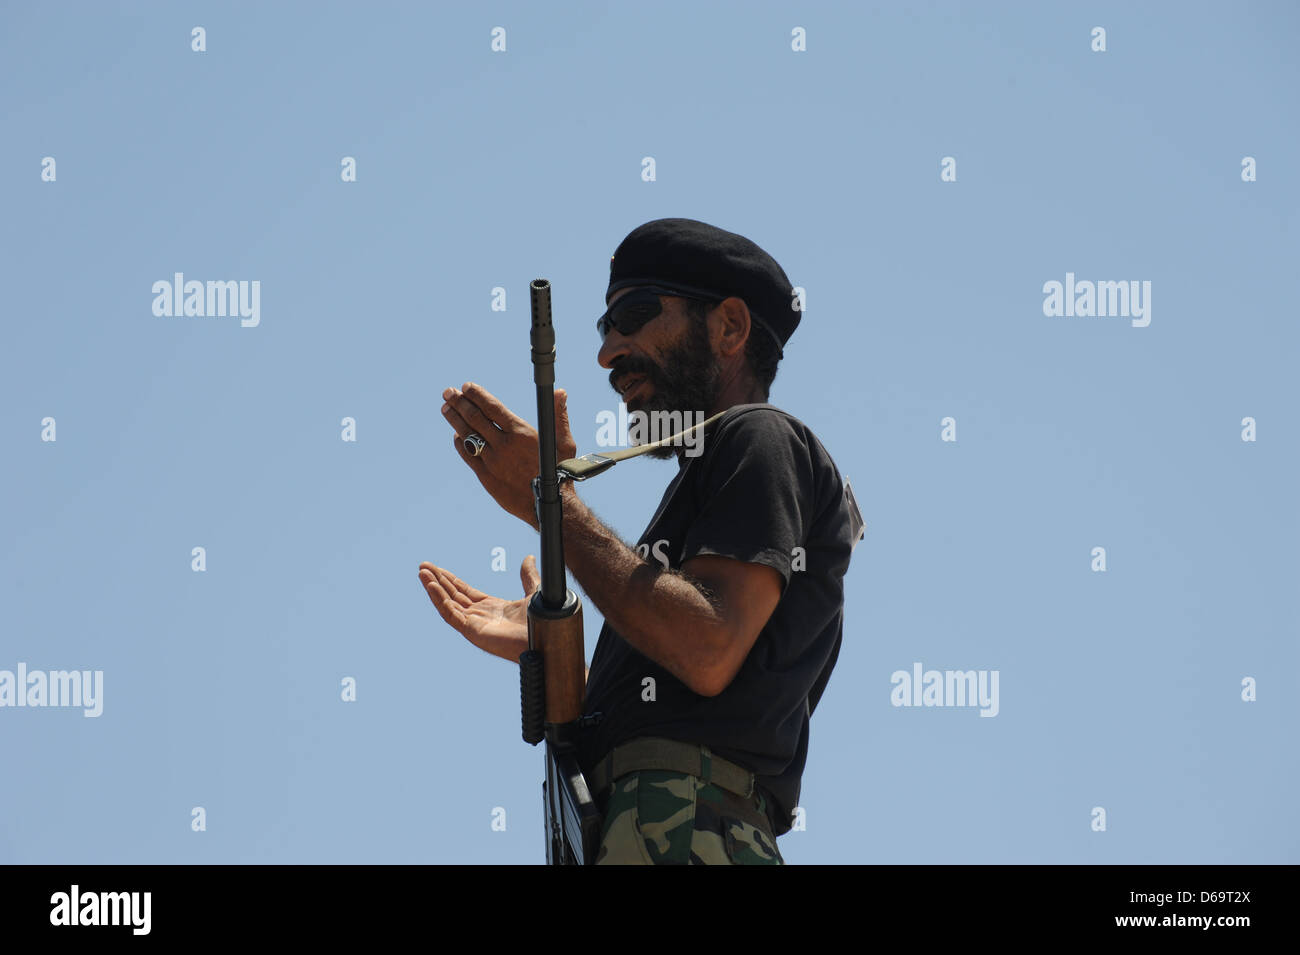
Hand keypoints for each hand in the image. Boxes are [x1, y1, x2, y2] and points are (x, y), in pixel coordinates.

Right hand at [418, 555, 541, 662]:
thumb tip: (528, 558)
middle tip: (423, 566)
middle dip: (438, 580)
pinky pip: (451, 615)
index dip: (450, 579)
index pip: (464, 591)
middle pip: (453, 595)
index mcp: (492, 608)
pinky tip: (431, 586)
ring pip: (448, 603)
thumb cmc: (543, 622)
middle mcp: (480, 616)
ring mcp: (475, 625)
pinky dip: (439, 600)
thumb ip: (528, 576)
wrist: (549, 637)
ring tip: (422, 572)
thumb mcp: (534, 591)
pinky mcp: (472, 632)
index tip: (437, 568)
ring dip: (434, 588)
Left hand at [441, 382, 577, 529]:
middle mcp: (503, 445)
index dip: (477, 395)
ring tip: (446, 408)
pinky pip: (468, 456)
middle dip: (459, 402)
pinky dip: (460, 443)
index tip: (466, 386)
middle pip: (475, 418)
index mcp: (521, 433)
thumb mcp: (564, 442)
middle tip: (448, 392)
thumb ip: (558, 416)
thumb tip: (560, 393)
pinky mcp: (486, 476)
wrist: (550, 504)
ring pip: (467, 435)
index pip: (492, 407)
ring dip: (455, 420)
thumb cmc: (560, 472)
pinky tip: (456, 436)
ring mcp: (492, 461)